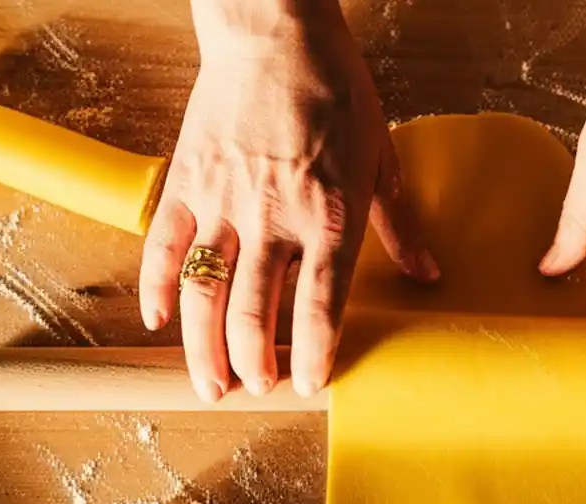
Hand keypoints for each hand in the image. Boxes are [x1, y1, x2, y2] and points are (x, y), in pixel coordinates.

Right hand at [140, 0, 437, 400]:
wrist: (275, 33)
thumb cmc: (335, 91)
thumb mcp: (382, 157)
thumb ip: (399, 225)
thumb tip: (427, 274)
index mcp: (330, 215)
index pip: (319, 305)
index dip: (312, 354)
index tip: (308, 385)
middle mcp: (273, 216)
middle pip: (253, 312)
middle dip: (253, 363)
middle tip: (256, 387)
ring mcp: (222, 201)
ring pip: (203, 293)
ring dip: (203, 348)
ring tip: (211, 383)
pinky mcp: (184, 182)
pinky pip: (163, 249)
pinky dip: (158, 289)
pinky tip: (159, 321)